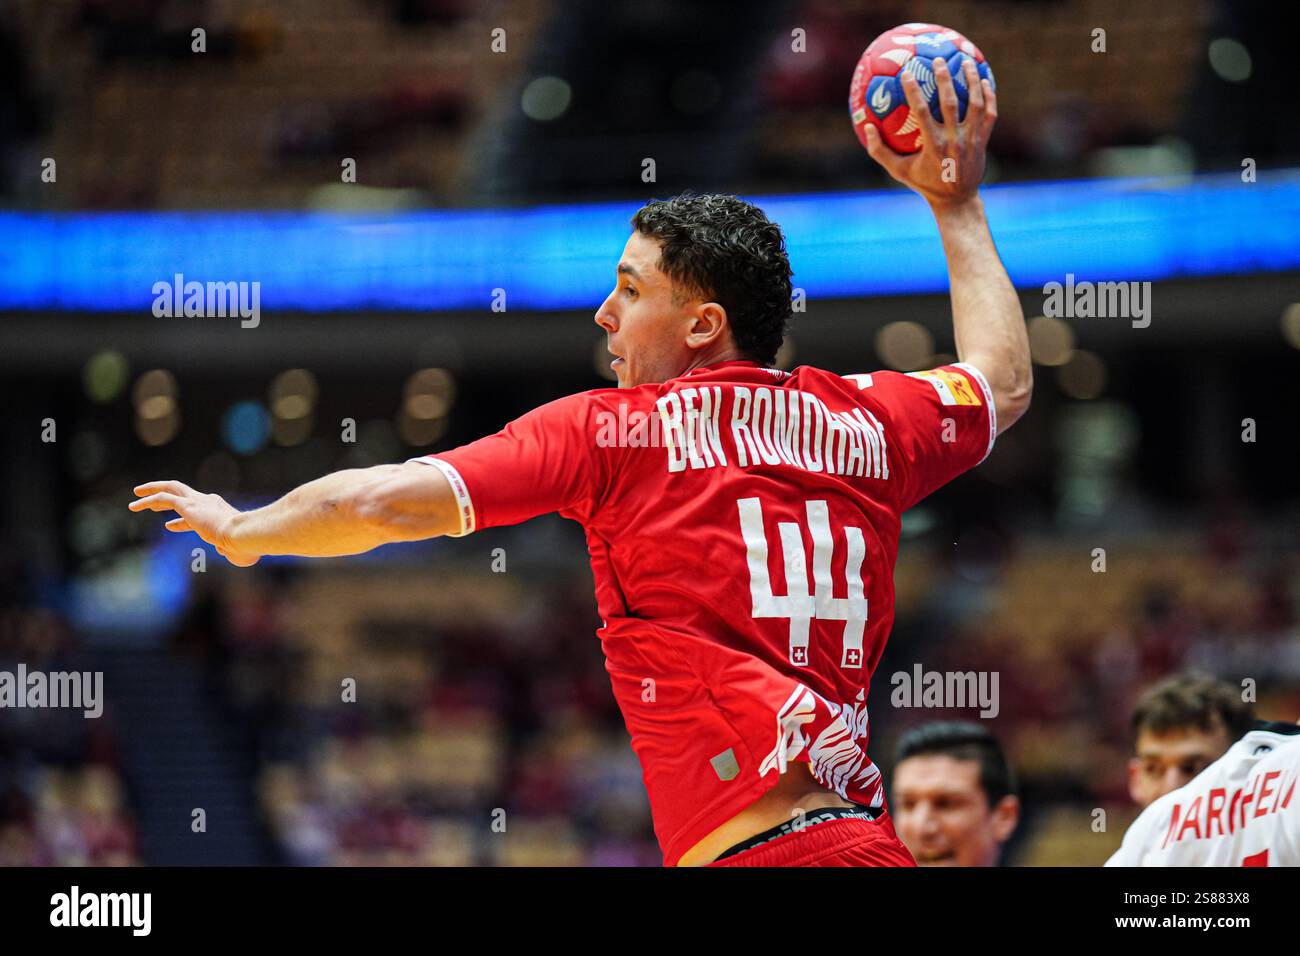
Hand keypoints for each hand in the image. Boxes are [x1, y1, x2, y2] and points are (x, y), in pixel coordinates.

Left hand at [129, 480, 260, 566]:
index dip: (181, 519)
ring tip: (135, 494)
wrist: (242, 534)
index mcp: (220, 511)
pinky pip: (163, 498)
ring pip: (170, 488)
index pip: (196, 510)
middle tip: (149, 495)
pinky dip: (147, 500)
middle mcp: (208, 501)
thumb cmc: (244, 544)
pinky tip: (135, 505)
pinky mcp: (188, 506)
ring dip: (151, 491)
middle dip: (165, 491)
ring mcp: (197, 502)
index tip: (169, 525)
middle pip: (182, 490)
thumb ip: (230, 550)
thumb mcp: (238, 550)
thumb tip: (226, 551)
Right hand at [862, 57, 996, 209]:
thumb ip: (879, 151)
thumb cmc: (924, 184)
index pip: (921, 113)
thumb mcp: (898, 171)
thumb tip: (865, 127)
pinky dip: (989, 96)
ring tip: (967, 61)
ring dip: (972, 81)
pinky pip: (989, 114)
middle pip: (950, 103)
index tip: (907, 73)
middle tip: (938, 59)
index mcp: (932, 146)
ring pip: (975, 104)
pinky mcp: (983, 141)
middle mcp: (953, 141)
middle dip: (944, 79)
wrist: (956, 201)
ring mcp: (971, 140)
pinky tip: (985, 80)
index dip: (913, 91)